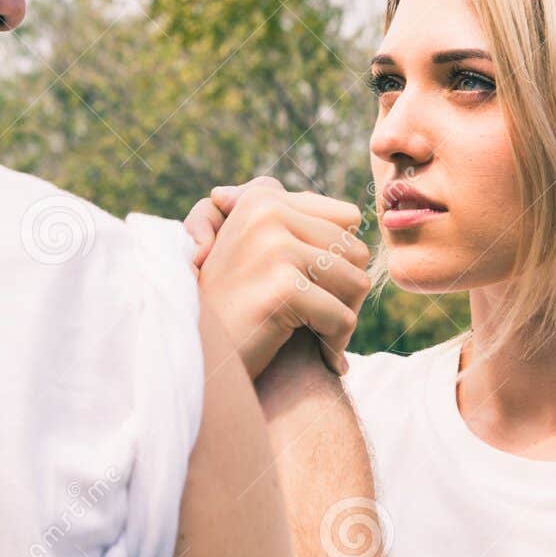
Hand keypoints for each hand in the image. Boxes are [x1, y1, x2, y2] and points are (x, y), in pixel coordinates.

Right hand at [193, 179, 370, 377]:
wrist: (199, 357)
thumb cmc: (236, 307)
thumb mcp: (258, 251)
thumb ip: (298, 223)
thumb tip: (354, 214)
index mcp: (262, 199)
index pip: (346, 219)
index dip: (341, 259)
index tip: (314, 286)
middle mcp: (266, 212)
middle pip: (355, 250)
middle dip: (346, 291)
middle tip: (321, 318)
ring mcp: (273, 248)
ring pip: (356, 281)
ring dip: (344, 317)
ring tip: (318, 334)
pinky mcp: (282, 287)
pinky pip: (342, 317)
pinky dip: (335, 345)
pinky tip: (320, 356)